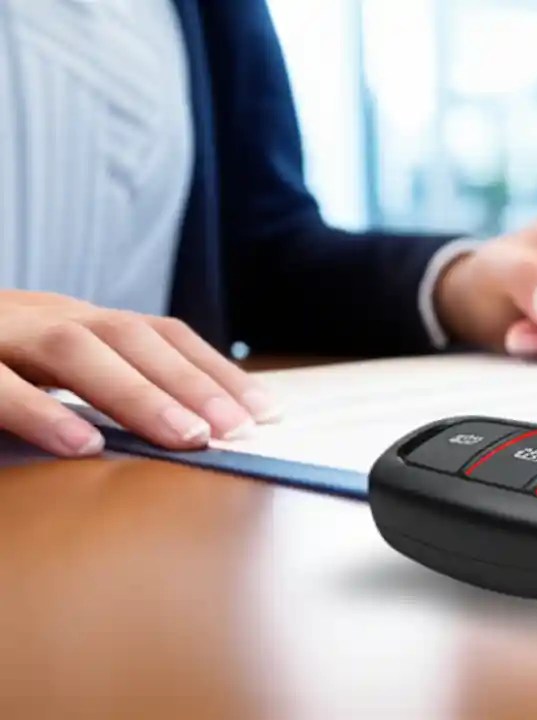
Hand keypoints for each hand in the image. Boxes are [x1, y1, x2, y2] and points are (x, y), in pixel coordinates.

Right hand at [0, 291, 279, 456]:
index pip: (158, 333)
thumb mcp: (39, 371)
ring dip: (137, 392)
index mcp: (70, 318)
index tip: (267, 412)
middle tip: (241, 430)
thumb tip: (189, 430)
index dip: (215, 368)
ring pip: (72, 348)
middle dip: (193, 382)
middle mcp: (39, 314)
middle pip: (130, 336)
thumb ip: (99, 391)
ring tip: (186, 437)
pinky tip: (80, 444)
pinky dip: (36, 411)